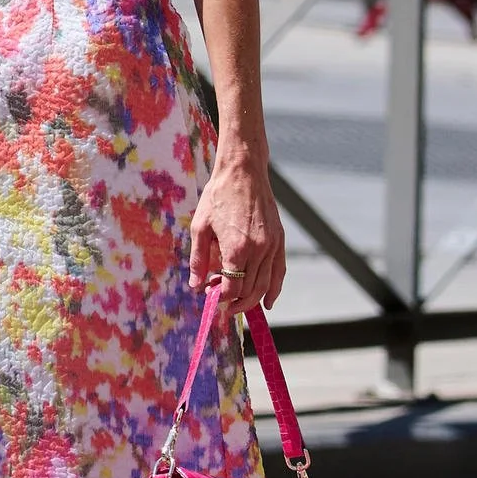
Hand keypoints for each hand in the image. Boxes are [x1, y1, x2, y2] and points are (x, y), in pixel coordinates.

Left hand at [189, 147, 286, 315]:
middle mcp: (258, 250)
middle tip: (222, 306)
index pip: (232, 288)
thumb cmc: (218, 197)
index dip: (221, 299)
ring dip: (252, 299)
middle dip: (235, 302)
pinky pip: (279, 271)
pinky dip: (274, 289)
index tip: (212, 299)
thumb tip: (196, 286)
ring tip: (238, 305)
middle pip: (249, 290)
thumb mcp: (200, 227)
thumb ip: (198, 259)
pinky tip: (268, 302)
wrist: (243, 172)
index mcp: (236, 248)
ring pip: (265, 284)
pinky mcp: (279, 239)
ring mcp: (272, 245)